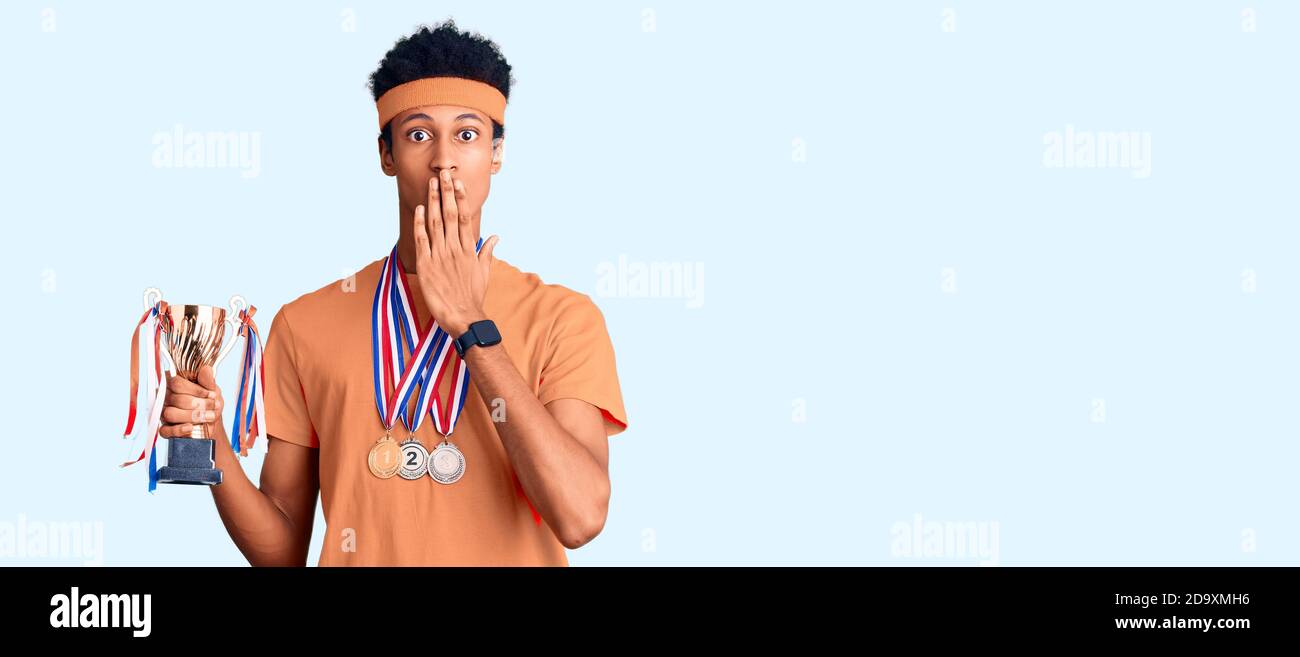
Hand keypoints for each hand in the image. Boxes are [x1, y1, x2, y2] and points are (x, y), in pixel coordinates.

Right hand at [158, 365, 225, 439]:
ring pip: (170, 414)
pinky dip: (178, 429)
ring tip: (209, 417)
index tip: (211, 394)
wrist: (212, 421)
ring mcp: (163, 413)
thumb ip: (207, 381)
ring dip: (192, 416)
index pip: (176, 383)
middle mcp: (165, 397)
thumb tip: (206, 369)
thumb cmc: (209, 402)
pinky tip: (190, 427)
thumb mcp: (212, 390)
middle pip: (176, 399)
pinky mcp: (165, 428)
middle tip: (213, 406)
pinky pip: (165, 430)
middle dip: (199, 404)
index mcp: (174, 383)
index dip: (195, 390)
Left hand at [413, 169, 498, 336]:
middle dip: (446, 192)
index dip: (461, 198)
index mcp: (469, 249)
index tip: (458, 182)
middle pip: (451, 215)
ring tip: (431, 184)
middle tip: (443, 173)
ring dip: (433, 202)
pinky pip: (422, 240)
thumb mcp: (484, 272)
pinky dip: (420, 223)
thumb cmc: (473, 296)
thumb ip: (487, 251)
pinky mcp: (427, 265)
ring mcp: (440, 256)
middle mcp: (455, 249)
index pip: (465, 217)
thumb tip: (495, 236)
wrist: (463, 317)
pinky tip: (420, 208)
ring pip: (436, 223)